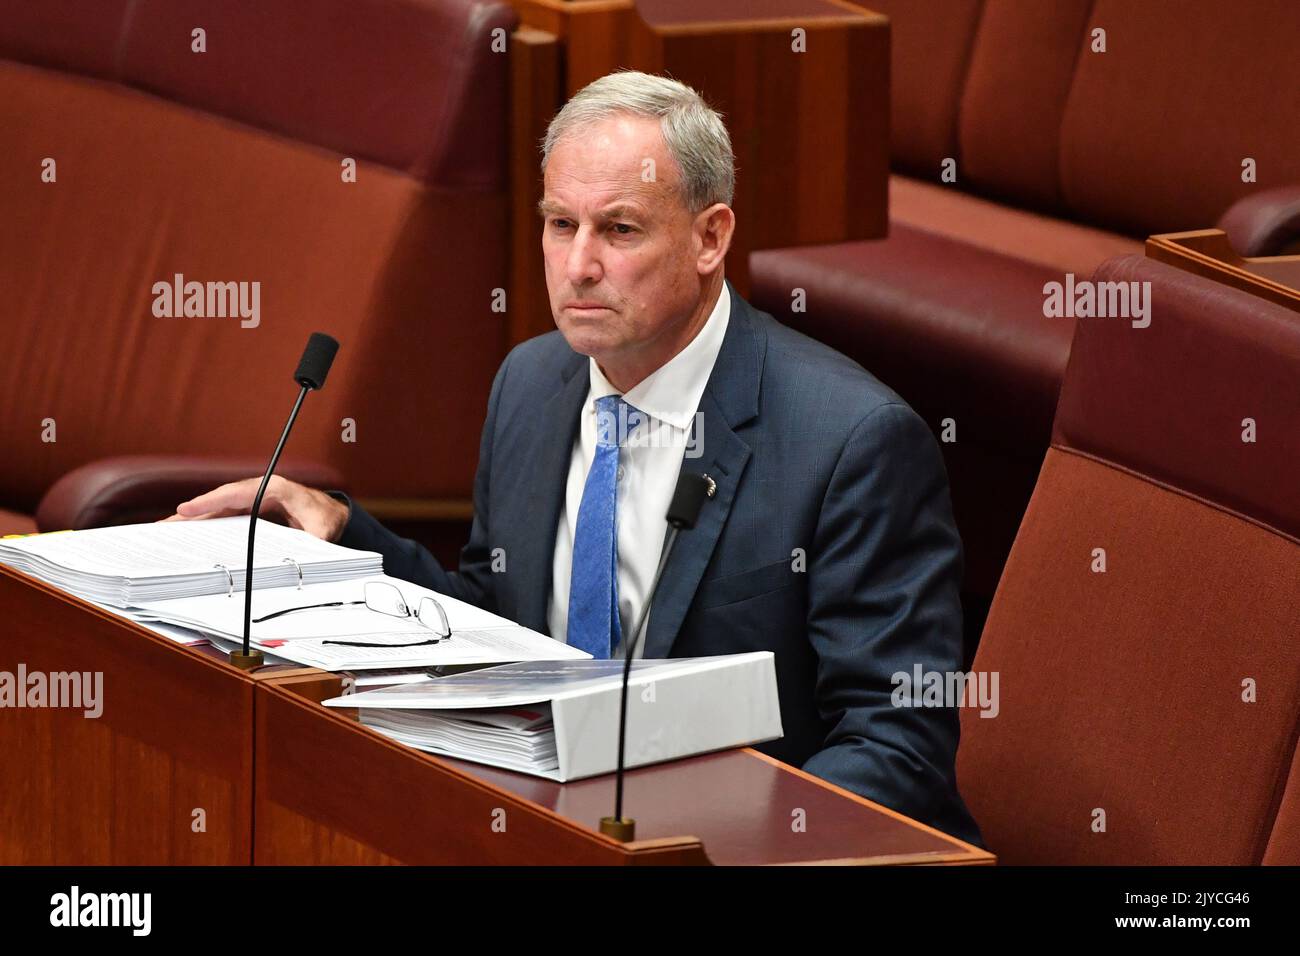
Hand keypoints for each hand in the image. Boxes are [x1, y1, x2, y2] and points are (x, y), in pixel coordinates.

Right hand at [161, 475, 349, 542]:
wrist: (332, 516)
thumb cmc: (325, 519)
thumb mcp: (322, 531)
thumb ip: (310, 541)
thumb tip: (296, 557)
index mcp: (276, 489)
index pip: (238, 493)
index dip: (211, 501)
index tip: (187, 509)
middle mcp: (260, 490)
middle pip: (221, 500)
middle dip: (193, 513)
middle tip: (164, 526)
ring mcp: (253, 499)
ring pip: (219, 509)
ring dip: (194, 520)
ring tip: (166, 532)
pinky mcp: (250, 509)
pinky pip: (225, 515)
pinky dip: (206, 524)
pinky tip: (188, 535)